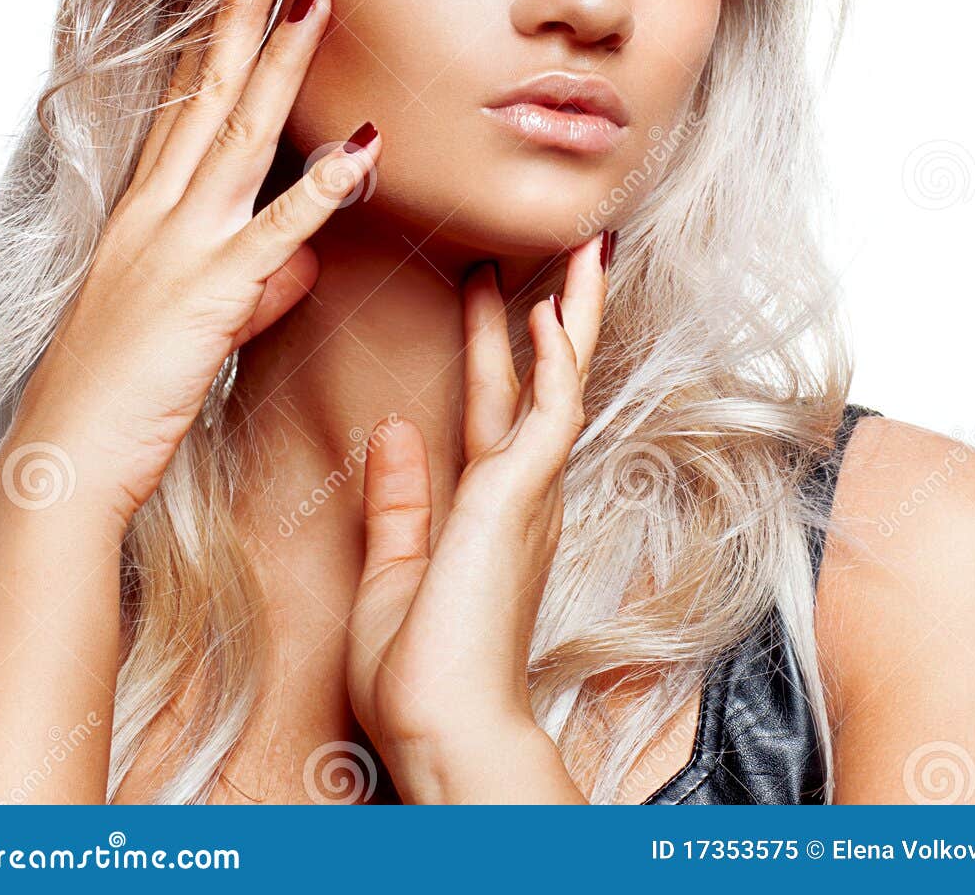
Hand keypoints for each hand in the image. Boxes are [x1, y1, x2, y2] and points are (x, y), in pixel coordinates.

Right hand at [8, 0, 380, 533]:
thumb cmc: (122, 392)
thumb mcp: (199, 322)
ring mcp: (183, 247)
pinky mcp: (210, 293)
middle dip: (246, 16)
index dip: (218, 38)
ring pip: (241, 136)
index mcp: (150, 214)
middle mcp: (161, 214)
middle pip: (211, 94)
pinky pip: (277, 231)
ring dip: (284, 65)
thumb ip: (261, 281)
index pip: (188, 104)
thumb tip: (310, 255)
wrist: (68, 457)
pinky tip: (362, 144)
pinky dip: (323, 186)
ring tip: (317, 2)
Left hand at [345, 233, 609, 800]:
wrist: (441, 729)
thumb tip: (395, 431)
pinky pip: (551, 409)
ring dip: (571, 311)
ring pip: (560, 378)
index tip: (491, 291)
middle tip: (552, 246)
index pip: (495, 403)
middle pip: (540, 377)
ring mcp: (530, 490)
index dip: (495, 344)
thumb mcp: (393, 571)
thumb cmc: (420, 673)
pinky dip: (553, 356)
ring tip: (581, 248)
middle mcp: (522, 490)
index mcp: (491, 506)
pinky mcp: (523, 493)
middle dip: (547, 307)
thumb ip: (399, 502)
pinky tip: (550, 309)